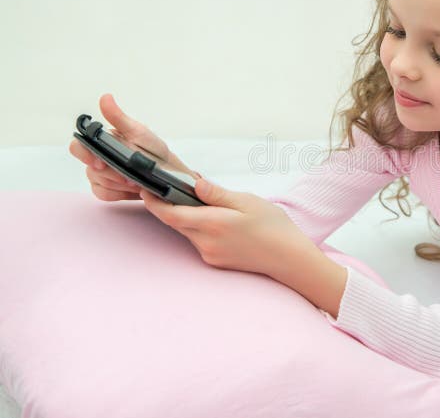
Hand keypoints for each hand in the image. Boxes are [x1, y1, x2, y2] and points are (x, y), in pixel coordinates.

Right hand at [69, 93, 198, 201]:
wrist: (169, 174)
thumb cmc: (154, 150)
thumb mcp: (139, 133)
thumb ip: (119, 118)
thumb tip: (105, 98)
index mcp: (102, 140)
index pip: (78, 146)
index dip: (85, 155)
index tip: (101, 162)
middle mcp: (97, 156)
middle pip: (89, 168)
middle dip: (113, 172)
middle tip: (132, 174)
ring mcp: (99, 173)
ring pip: (97, 181)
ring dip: (119, 182)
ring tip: (136, 179)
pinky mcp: (105, 188)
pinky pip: (102, 194)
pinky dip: (118, 192)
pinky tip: (131, 188)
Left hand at [139, 177, 318, 277]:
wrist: (289, 258)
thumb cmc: (273, 226)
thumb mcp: (247, 201)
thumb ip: (217, 193)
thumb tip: (193, 183)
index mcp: (213, 224)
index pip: (171, 214)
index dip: (154, 203)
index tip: (145, 189)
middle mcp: (206, 243)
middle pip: (176, 223)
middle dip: (170, 205)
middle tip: (171, 187)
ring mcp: (210, 254)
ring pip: (188, 231)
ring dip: (187, 216)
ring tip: (199, 200)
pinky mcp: (215, 261)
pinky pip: (199, 240)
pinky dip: (200, 227)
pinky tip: (215, 219)